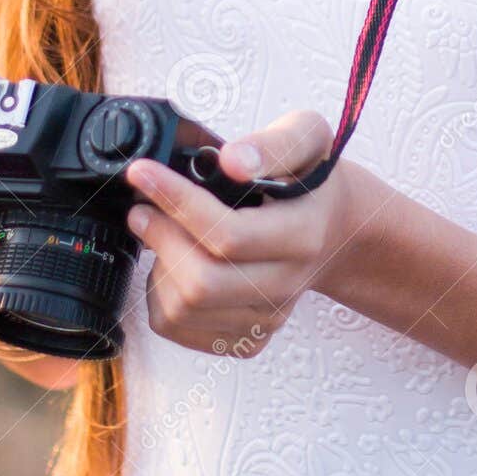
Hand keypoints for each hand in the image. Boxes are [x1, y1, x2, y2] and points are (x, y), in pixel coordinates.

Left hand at [122, 109, 365, 354]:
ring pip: (184, 309)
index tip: (143, 173)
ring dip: (159, 266)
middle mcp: (286, 284)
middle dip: (160, 238)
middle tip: (143, 207)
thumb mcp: (307, 139)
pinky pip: (181, 328)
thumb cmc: (312, 180)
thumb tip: (231, 161)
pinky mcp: (247, 336)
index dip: (177, 202)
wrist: (334, 228)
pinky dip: (161, 295)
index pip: (229, 235)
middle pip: (201, 282)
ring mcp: (266, 317)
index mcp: (302, 235)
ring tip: (163, 232)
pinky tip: (174, 263)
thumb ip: (272, 145)